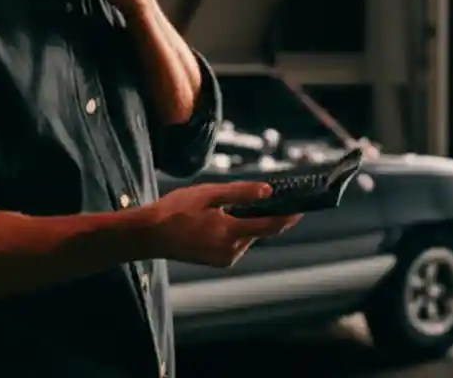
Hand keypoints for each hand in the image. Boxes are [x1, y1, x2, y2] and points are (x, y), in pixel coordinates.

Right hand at [143, 182, 302, 267]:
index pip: (270, 226)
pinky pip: (236, 243)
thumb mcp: (209, 194)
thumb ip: (241, 193)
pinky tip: (221, 219)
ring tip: (231, 205)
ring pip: (247, 237)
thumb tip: (269, 191)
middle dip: (264, 215)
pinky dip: (236, 231)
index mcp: (231, 233)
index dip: (289, 216)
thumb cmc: (176, 210)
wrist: (150, 235)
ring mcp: (224, 258)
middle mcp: (231, 251)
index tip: (302, 208)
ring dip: (247, 222)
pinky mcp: (217, 261)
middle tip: (266, 196)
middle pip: (259, 231)